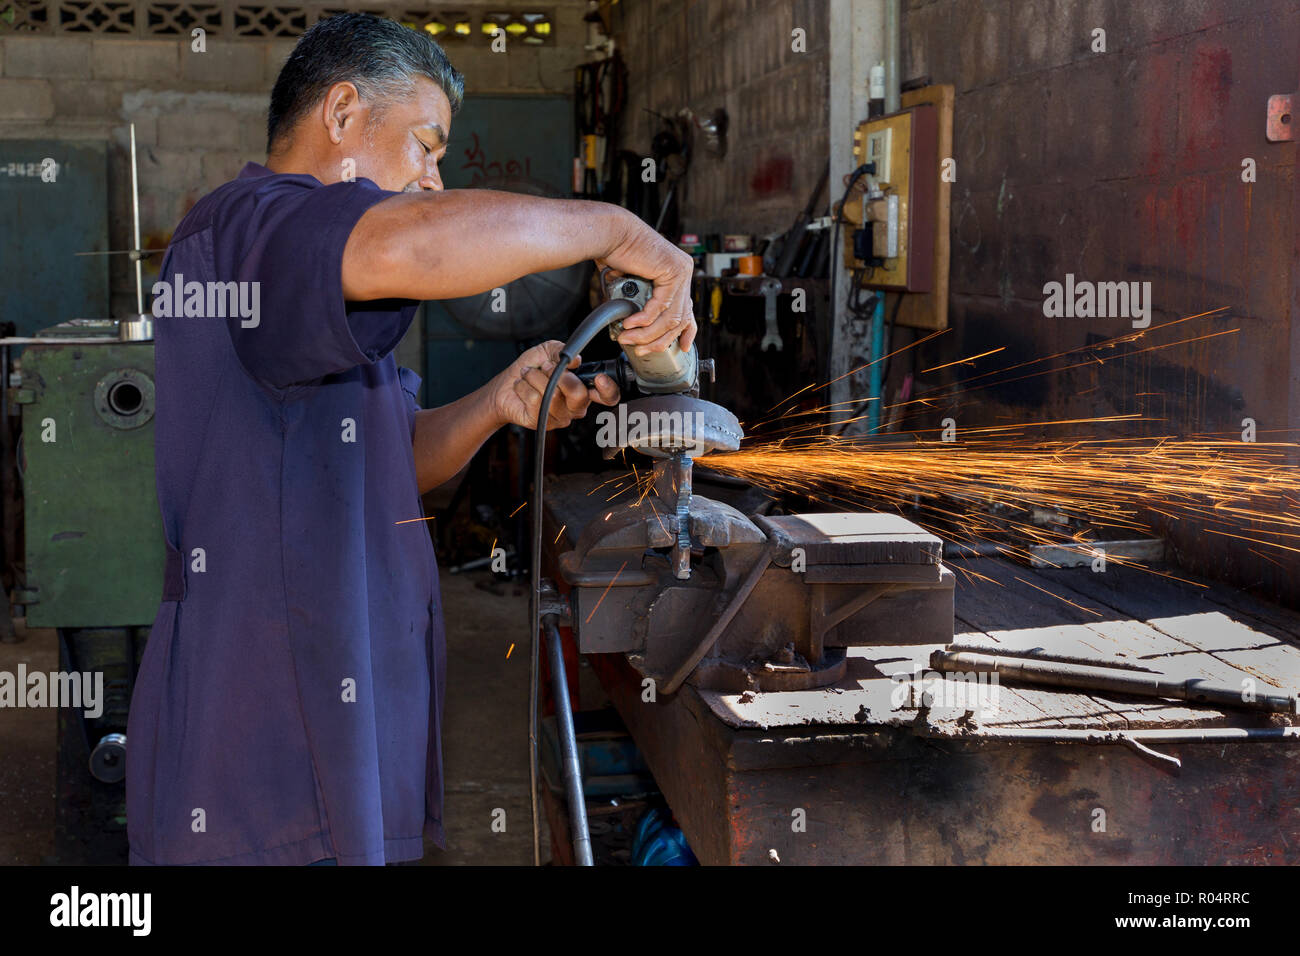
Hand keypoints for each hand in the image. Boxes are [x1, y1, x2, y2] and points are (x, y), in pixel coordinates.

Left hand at [490, 341, 619, 430]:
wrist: (505, 386)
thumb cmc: (530, 369)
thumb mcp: (547, 351)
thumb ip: (562, 350)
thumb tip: (576, 360)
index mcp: (584, 388)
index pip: (608, 396)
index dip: (608, 389)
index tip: (600, 378)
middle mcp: (575, 405)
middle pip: (578, 394)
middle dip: (559, 375)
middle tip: (544, 366)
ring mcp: (560, 417)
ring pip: (553, 396)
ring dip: (535, 378)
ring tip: (528, 375)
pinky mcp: (543, 422)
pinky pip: (536, 402)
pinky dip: (524, 387)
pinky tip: (522, 387)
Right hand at [596, 217, 697, 355]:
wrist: (610, 233)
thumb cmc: (615, 253)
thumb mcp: (634, 285)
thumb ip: (642, 302)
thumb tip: (637, 327)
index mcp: (678, 273)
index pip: (688, 310)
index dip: (686, 332)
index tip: (683, 347)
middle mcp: (683, 271)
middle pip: (680, 318)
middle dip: (658, 339)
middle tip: (640, 349)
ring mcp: (681, 271)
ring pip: (670, 317)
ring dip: (647, 333)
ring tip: (628, 338)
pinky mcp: (673, 271)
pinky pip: (661, 306)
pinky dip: (644, 319)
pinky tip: (630, 324)